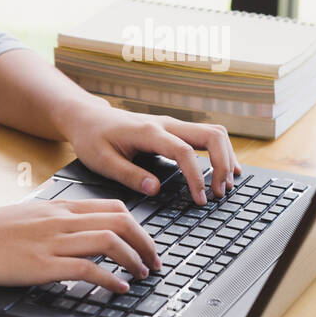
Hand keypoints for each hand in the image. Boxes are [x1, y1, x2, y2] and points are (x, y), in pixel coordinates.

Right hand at [0, 200, 161, 292]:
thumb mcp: (29, 217)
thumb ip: (55, 222)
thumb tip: (78, 234)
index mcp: (59, 207)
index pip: (113, 207)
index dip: (138, 226)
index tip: (146, 243)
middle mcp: (61, 220)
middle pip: (121, 221)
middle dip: (146, 243)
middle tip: (155, 262)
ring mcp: (52, 241)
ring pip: (110, 241)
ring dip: (134, 259)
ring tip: (142, 274)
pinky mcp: (42, 264)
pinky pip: (87, 269)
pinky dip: (110, 279)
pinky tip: (118, 289)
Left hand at [58, 101, 242, 204]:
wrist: (89, 117)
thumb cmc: (93, 138)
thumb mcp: (102, 161)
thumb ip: (129, 175)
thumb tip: (154, 190)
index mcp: (148, 132)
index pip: (184, 152)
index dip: (197, 177)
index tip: (201, 199)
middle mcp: (166, 124)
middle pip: (211, 135)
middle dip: (222, 164)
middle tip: (220, 193)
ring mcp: (173, 125)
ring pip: (214, 132)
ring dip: (226, 157)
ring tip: (226, 185)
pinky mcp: (175, 130)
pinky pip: (207, 135)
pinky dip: (221, 152)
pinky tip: (225, 170)